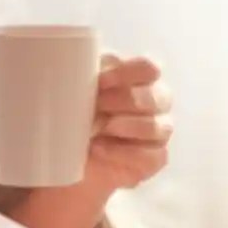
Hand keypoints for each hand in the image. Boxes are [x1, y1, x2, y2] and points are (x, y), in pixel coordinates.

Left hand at [84, 54, 174, 192]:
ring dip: (123, 126)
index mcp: (140, 77)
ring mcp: (159, 131)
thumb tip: (75, 69)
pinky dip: (121, 153)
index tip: (101, 81)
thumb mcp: (74, 89)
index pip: (148, 68)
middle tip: (94, 107)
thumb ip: (83, 75)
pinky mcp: (154, 159)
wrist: (68, 156)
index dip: (126, 73)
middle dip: (121, 101)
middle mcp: (156, 102)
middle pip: (153, 97)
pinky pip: (148, 157)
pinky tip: (98, 148)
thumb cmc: (74, 115)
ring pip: (155, 127)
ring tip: (94, 129)